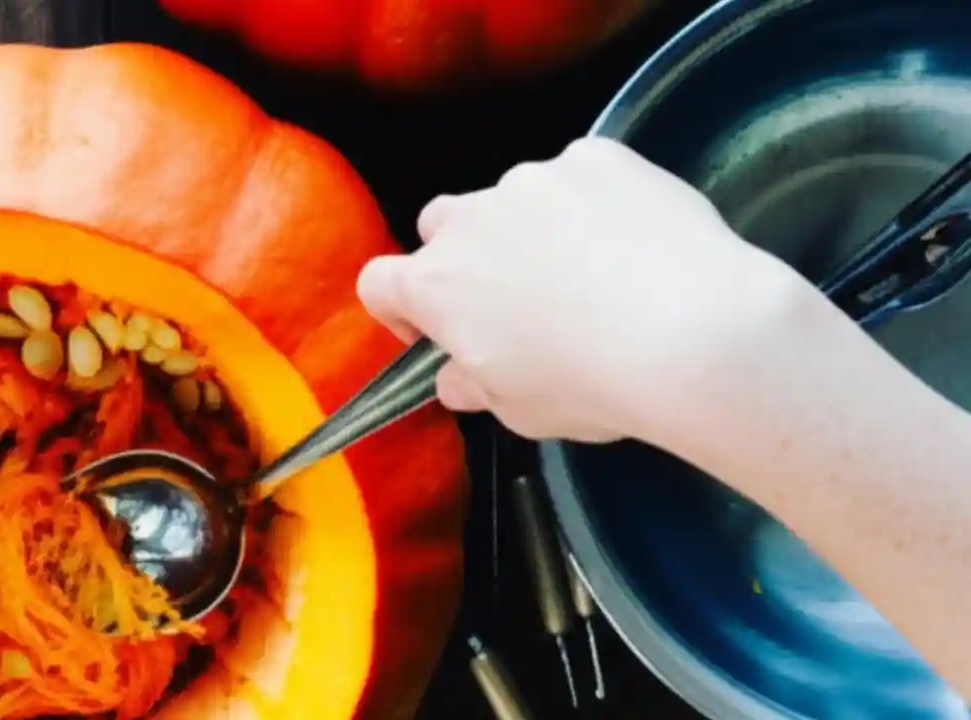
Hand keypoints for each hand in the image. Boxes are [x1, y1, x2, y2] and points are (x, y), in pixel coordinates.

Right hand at [358, 137, 800, 441]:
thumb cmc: (591, 386)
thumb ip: (476, 386)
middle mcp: (473, 219)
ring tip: (594, 271)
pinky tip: (633, 241)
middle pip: (441, 226)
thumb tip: (457, 377)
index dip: (399, 310)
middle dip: (464, 256)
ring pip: (514, 199)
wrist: (694, 333)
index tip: (434, 334)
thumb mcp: (520, 411)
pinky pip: (579, 176)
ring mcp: (536, 180)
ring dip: (533, 228)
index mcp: (436, 285)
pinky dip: (592, 202)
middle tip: (516, 299)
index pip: (378, 283)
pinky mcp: (598, 156)